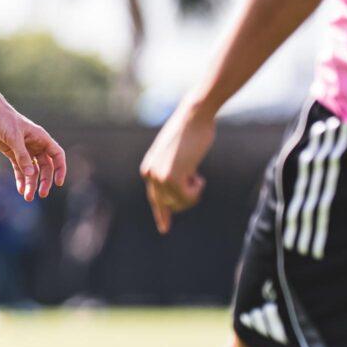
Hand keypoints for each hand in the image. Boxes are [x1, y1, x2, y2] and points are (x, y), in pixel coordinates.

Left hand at [0, 101, 67, 201]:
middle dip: (45, 181)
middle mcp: (35, 145)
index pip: (57, 155)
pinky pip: (20, 169)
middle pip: (46, 167)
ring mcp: (24, 150)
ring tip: (28, 197)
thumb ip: (22, 156)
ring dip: (31, 184)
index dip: (60, 169)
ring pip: (32, 170)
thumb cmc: (3, 119)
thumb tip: (32, 174)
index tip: (59, 183)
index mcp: (41, 138)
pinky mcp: (12, 153)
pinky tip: (20, 190)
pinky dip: (20, 179)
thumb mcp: (13, 137)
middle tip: (42, 194)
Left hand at [139, 100, 216, 232]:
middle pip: (169, 203)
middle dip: (186, 199)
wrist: (194, 117)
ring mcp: (158, 177)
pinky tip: (197, 173)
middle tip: (198, 181)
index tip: (164, 229)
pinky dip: (197, 190)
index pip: (154, 198)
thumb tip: (178, 190)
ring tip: (196, 173)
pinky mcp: (170, 178)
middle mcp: (149, 174)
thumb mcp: (178, 155)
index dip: (162, 214)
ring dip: (193, 192)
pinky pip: (188, 198)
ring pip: (179, 203)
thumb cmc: (191, 132)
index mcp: (148, 168)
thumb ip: (174, 172)